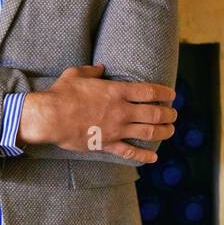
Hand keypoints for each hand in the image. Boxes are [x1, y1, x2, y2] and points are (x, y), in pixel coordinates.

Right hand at [21, 64, 176, 162]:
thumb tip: (100, 67)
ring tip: (170, 130)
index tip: (171, 95)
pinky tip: (153, 158)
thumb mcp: (76, 74)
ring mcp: (116, 129)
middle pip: (155, 114)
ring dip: (163, 132)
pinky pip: (130, 152)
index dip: (165, 94)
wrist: (50, 117)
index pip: (150, 92)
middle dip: (169, 114)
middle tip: (173, 114)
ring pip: (148, 133)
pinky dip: (143, 156)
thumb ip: (92, 70)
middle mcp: (121, 111)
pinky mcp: (107, 144)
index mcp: (117, 91)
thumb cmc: (62, 93)